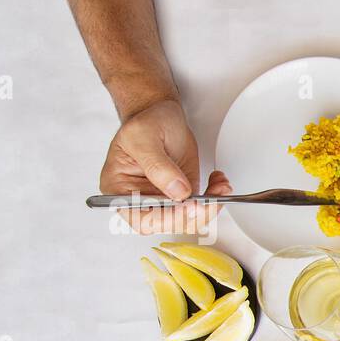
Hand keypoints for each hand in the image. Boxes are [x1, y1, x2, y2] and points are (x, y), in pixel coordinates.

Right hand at [100, 98, 231, 234]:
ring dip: (210, 207)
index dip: (166, 218)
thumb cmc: (144, 123)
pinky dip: (215, 200)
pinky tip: (219, 184)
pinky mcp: (182, 197)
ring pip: (188, 220)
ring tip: (220, 185)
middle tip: (212, 197)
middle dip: (194, 214)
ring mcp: (162, 201)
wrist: (161, 116)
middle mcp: (139, 201)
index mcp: (119, 190)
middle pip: (168, 224)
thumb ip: (158, 166)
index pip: (141, 218)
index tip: (188, 205)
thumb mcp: (144, 137)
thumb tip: (178, 192)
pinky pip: (200, 209)